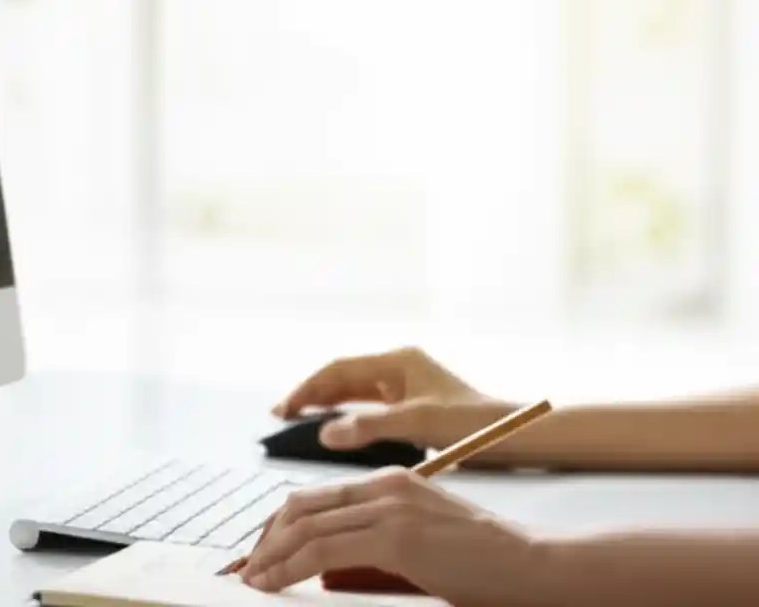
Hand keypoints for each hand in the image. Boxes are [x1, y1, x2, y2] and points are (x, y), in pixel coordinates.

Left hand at [240, 468, 538, 605]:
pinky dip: (288, 567)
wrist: (532, 565)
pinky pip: (323, 549)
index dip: (277, 525)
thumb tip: (325, 562)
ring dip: (269, 556)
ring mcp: (390, 507)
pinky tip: (274, 583)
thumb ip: (376, 536)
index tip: (259, 552)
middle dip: (264, 539)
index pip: (313, 497)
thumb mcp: (421, 537)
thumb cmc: (482, 562)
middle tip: (246, 569)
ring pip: (304, 527)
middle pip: (299, 506)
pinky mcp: (396, 536)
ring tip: (252, 581)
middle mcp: (384, 485)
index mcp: (388, 480)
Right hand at [273, 347, 518, 451]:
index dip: (308, 388)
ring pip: (352, 390)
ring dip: (325, 403)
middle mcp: (397, 367)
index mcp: (397, 361)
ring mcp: (403, 384)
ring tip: (296, 418)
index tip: (284, 408)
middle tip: (281, 415)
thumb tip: (325, 432)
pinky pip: (366, 403)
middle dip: (311, 393)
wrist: (514, 434)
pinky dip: (345, 413)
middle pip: (342, 377)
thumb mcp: (417, 424)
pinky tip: (332, 425)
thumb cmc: (470, 424)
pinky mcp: (409, 402)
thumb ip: (369, 427)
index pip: (339, 370)